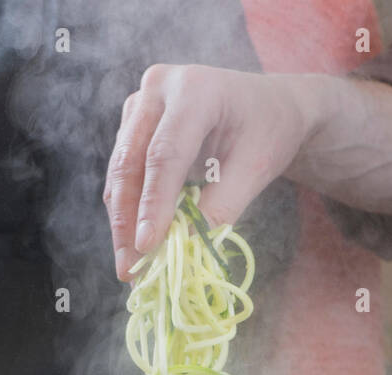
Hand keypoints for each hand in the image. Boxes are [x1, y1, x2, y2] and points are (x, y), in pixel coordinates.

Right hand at [103, 65, 320, 278]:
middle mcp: (159, 88)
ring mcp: (142, 105)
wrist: (271, 105)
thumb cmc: (269, 130)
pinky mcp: (134, 125)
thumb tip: (183, 249)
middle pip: (131, 162)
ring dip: (122, 222)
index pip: (165, 154)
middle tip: (129, 269)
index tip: (147, 247)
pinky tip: (134, 246)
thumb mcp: (255, 169)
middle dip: (127, 221)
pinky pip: (124, 173)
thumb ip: (221, 206)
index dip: (153, 204)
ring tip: (129, 268)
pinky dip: (128, 211)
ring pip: (121, 172)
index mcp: (194, 89)